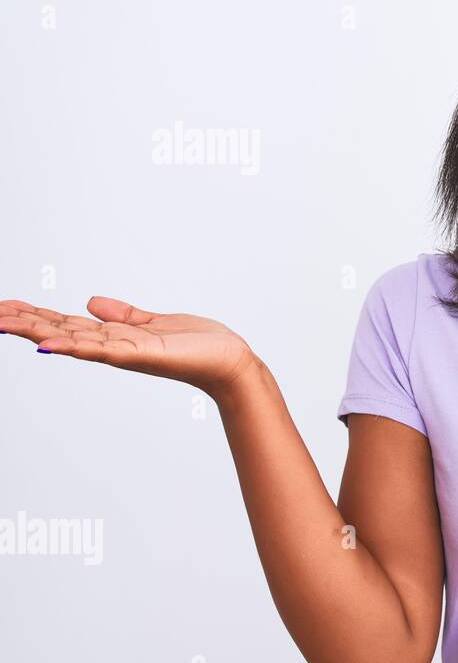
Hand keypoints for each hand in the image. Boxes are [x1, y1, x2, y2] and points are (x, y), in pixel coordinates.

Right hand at [0, 296, 260, 398]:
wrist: (229, 361)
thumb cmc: (199, 345)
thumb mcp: (152, 323)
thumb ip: (123, 315)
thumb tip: (91, 301)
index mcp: (115, 338)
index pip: (66, 325)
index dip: (35, 316)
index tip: (4, 308)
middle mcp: (114, 348)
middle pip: (60, 332)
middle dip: (24, 323)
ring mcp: (125, 353)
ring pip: (72, 340)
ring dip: (37, 331)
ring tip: (3, 322)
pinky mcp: (142, 355)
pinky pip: (102, 350)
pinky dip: (74, 347)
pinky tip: (47, 345)